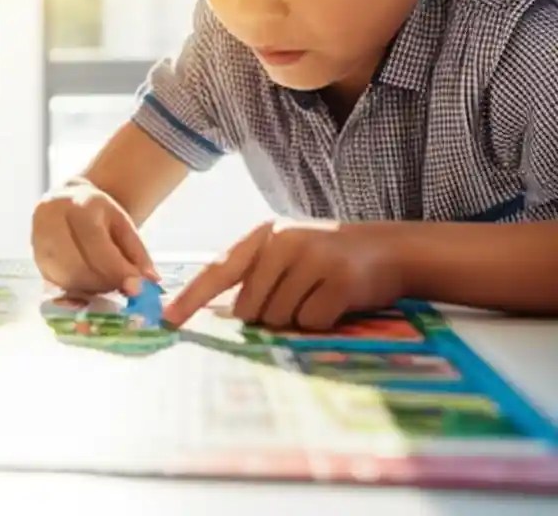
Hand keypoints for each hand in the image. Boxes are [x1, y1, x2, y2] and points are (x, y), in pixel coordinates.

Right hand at [31, 178, 158, 295]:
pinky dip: (78, 292)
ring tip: (109, 286)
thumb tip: (151, 281)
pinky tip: (92, 287)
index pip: (94, 242)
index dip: (116, 268)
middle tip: (124, 290)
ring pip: (65, 278)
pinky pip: (56, 285)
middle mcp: (49, 221)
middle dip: (104, 283)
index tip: (137, 288)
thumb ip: (137, 253)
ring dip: (92, 290)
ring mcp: (37, 242)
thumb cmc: (99, 215)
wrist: (68, 203)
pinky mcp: (35, 260)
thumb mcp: (123, 224)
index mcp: (76, 205)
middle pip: (76, 265)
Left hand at [163, 220, 404, 330]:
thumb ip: (255, 275)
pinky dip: (322, 322)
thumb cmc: (329, 258)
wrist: (391, 249)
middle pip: (250, 307)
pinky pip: (311, 322)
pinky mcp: (339, 280)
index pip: (218, 270)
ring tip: (319, 295)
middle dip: (267, 316)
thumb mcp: (288, 254)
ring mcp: (313, 259)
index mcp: (264, 236)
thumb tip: (223, 315)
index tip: (167, 320)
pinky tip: (338, 302)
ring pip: (279, 318)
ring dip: (297, 319)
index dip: (191, 297)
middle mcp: (284, 243)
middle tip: (296, 299)